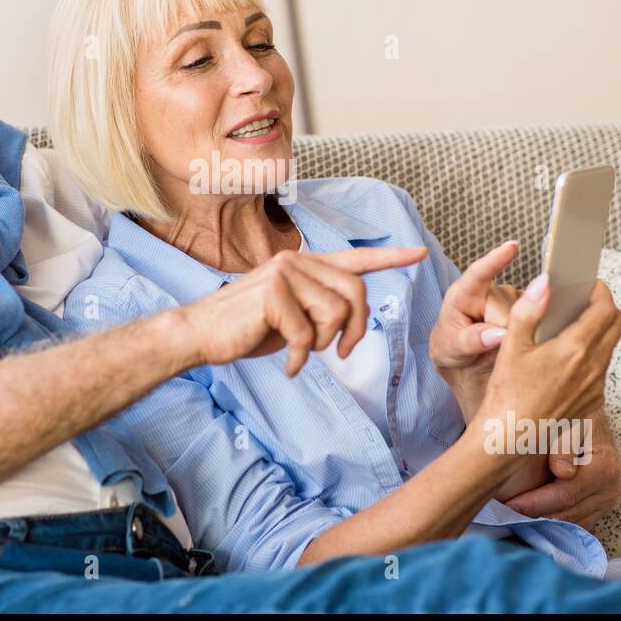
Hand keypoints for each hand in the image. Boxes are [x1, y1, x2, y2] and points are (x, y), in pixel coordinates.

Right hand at [180, 245, 428, 375]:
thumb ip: (320, 307)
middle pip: (355, 293)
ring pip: (334, 315)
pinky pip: (307, 336)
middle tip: (340, 353)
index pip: (355, 258)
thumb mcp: (292, 316)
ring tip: (301, 352)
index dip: (389, 257)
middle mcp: (296, 260)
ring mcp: (284, 273)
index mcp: (304, 264)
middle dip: (355, 329)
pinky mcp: (273, 293)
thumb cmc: (246, 329)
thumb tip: (351, 319)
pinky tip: (289, 366)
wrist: (201, 334)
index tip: (419, 253)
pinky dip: (301, 359)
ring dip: (323, 344)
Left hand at [429, 240, 521, 419]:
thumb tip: (498, 334)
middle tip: (487, 344)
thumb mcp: (452, 348)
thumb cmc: (451, 348)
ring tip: (498, 345)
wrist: (462, 361)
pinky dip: (533, 330)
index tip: (512, 247)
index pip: (478, 274)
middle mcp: (489, 293)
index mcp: (464, 294)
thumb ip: (471, 341)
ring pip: (526, 314)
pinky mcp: (527, 310)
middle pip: (510, 306)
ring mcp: (509, 301)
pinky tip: (521, 339)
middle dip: (503, 328)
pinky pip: (538, 317)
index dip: (495, 260)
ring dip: (516, 332)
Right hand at [473, 275, 620, 492]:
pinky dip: (590, 357)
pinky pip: (601, 371)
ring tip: (568, 330)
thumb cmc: (506, 395)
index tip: (588, 285)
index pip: (606, 308)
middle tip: (581, 303)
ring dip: (598, 333)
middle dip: (604, 308)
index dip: (600, 291)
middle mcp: (593, 368)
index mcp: (575, 349)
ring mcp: (596, 387)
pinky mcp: (592, 402)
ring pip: (610, 347)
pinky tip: (562, 361)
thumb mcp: (511, 345)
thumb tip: (545, 282)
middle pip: (617, 324)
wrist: (508, 440)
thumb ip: (529, 309)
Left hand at [503, 411, 620, 529]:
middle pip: (567, 514)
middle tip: (503, 517)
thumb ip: (566, 444)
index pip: (566, 494)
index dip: (535, 502)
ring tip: (512, 521)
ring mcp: (605, 501)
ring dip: (541, 524)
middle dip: (534, 516)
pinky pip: (573, 523)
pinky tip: (528, 518)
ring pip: (569, 523)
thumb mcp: (571, 420)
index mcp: (604, 468)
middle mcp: (609, 489)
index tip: (508, 505)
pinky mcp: (598, 507)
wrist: (588, 418)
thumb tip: (563, 472)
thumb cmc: (574, 417)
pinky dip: (551, 523)